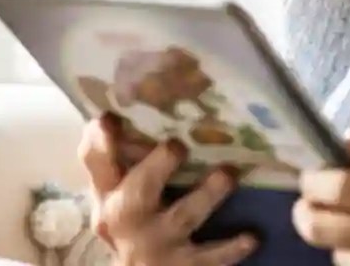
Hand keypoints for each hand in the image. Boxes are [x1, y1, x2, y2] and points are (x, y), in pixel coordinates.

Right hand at [78, 113, 258, 264]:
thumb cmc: (133, 218)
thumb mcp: (118, 189)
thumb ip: (124, 153)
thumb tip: (133, 100)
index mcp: (109, 192)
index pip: (96, 162)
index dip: (100, 140)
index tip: (108, 118)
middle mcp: (127, 217)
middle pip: (137, 191)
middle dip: (157, 166)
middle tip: (177, 145)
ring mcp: (155, 243)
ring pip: (181, 217)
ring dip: (206, 195)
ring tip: (228, 174)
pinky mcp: (182, 265)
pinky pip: (208, 257)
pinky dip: (231, 248)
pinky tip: (252, 237)